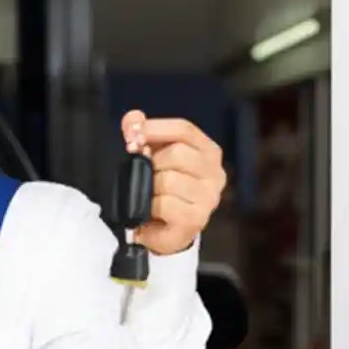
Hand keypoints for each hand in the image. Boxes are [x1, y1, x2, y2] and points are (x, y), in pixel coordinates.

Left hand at [121, 110, 225, 255]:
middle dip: (151, 162)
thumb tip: (133, 119)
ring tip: (151, 195)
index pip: (184, 129)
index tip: (133, 134)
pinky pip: (164, 204)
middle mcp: (215, 174)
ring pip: (168, 180)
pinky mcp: (196, 219)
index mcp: (208, 152)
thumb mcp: (153, 155)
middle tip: (145, 174)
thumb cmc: (162, 190)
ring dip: (150, 187)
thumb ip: (143, 133)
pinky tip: (152, 211)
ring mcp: (208, 198)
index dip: (155, 128)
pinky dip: (150, 206)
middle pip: (177, 153)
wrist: (165, 230)